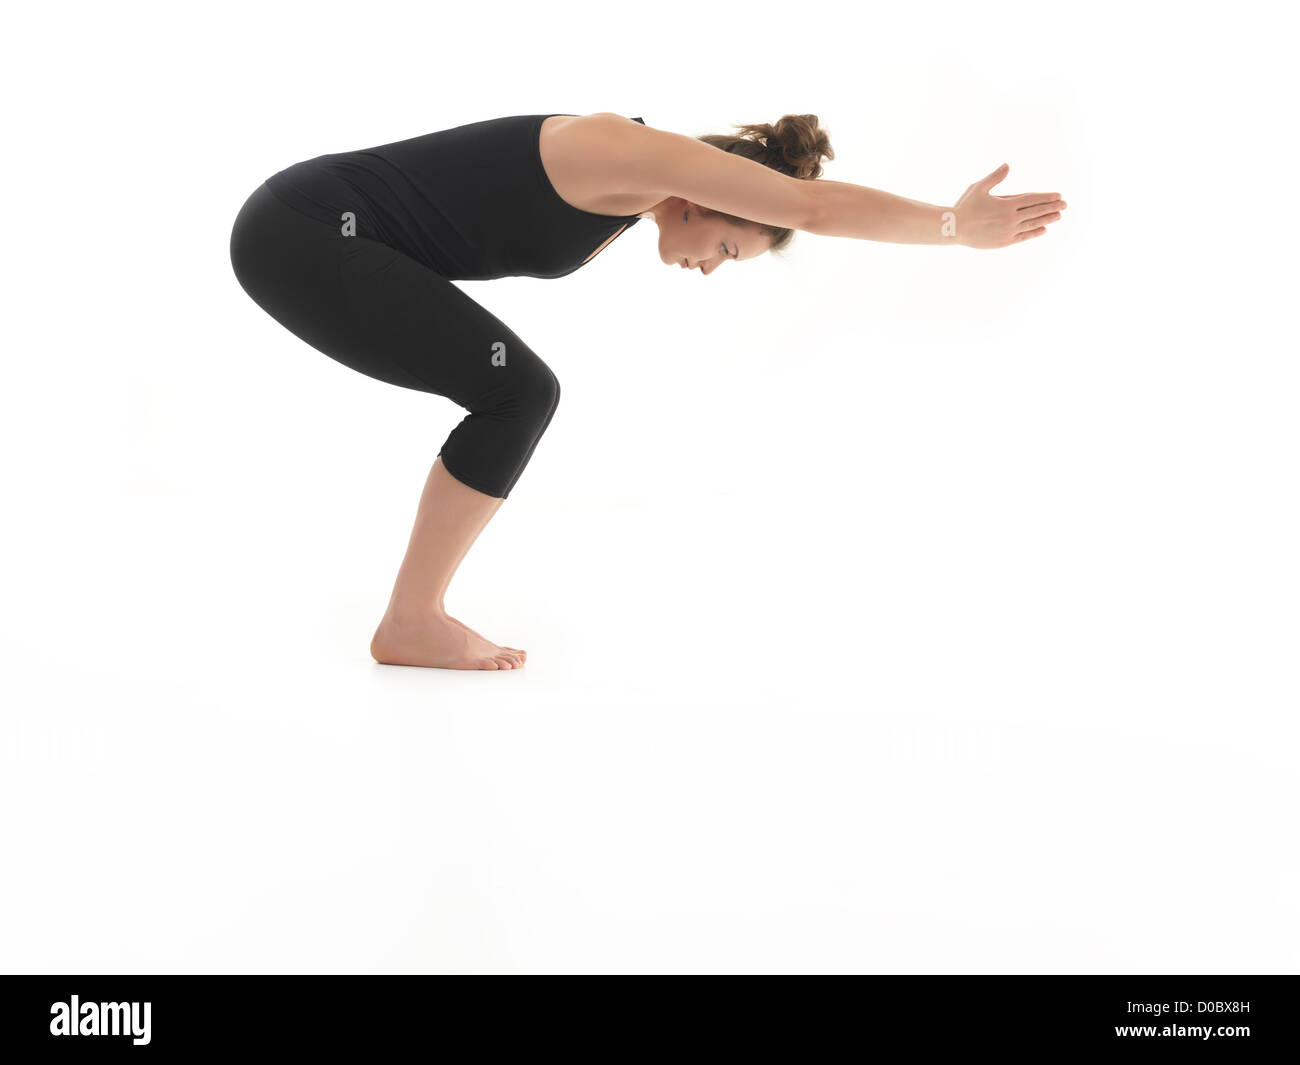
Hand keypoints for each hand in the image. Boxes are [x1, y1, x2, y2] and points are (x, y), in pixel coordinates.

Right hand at [952, 164, 1066, 248]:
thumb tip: (1008, 165)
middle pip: (1037, 211)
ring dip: (1047, 219)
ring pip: (1033, 224)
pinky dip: (1035, 233)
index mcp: (1007, 204)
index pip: (1033, 199)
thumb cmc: (965, 206)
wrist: (954, 228)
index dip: (1047, 197)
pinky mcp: (1004, 242)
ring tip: (1058, 216)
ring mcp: (1008, 231)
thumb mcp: (979, 187)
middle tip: (1064, 204)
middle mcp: (1010, 218)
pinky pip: (1024, 237)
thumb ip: (995, 177)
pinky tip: (1043, 229)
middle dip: (1053, 207)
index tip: (1058, 196)